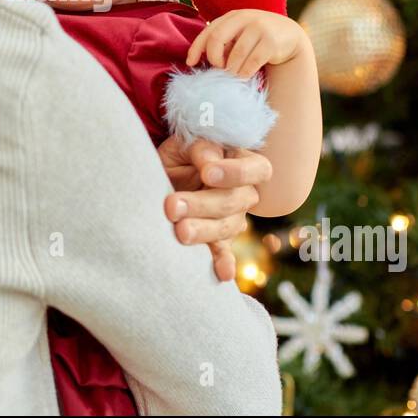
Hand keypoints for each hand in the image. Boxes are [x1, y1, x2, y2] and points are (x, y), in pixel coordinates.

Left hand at [157, 133, 269, 281]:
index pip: (255, 169)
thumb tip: (211, 162)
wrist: (163, 178)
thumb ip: (200, 148)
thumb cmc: (179, 156)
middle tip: (172, 206)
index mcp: (241, 162)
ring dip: (202, 231)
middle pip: (234, 202)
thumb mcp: (185, 144)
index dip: (235, 173)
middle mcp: (244, 193)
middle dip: (202, 205)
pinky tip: (223, 273)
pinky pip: (224, 252)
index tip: (209, 173)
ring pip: (226, 227)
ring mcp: (233, 219)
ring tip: (179, 232)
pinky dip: (224, 262)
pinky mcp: (218, 240)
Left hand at [185, 9, 306, 79]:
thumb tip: (199, 61)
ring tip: (232, 75)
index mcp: (232, 17)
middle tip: (218, 69)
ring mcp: (259, 28)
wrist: (288, 35)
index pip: (208, 31)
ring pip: (235, 54)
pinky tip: (244, 76)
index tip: (191, 63)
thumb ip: (222, 42)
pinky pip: (252, 62)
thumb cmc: (256, 38)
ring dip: (231, 69)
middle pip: (217, 38)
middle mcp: (244, 18)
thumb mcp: (238, 35)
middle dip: (214, 58)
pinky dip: (245, 72)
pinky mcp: (271, 42)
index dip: (197, 48)